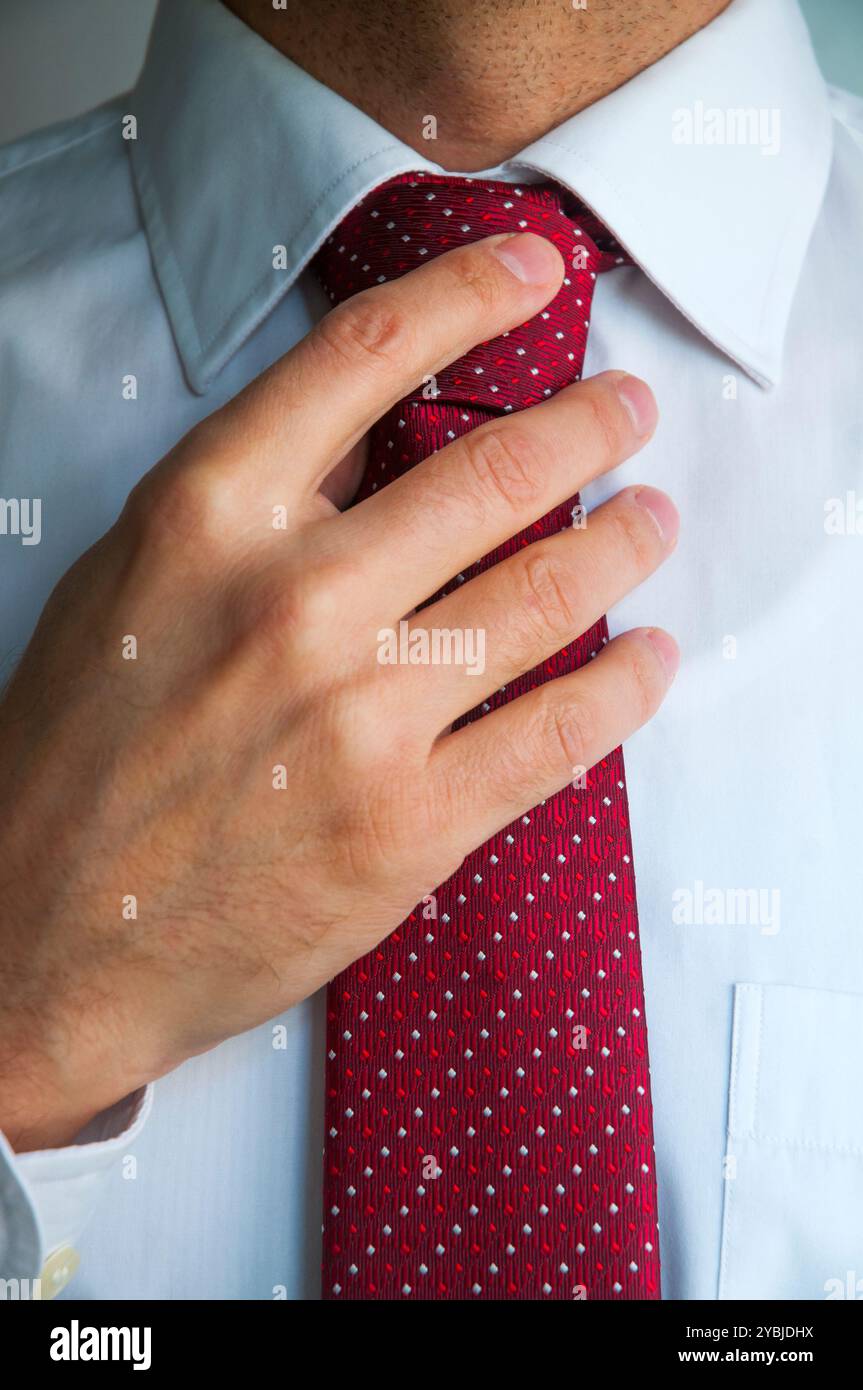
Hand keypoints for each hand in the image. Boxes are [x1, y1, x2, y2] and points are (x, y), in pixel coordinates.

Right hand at [0, 232, 677, 1149]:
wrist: (41, 936)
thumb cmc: (73, 758)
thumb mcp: (128, 585)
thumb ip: (247, 504)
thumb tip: (377, 435)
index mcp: (207, 519)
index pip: (367, 354)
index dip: (469, 293)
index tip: (533, 273)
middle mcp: (295, 601)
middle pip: (491, 469)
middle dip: (587, 422)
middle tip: (629, 407)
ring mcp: (362, 716)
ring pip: (547, 590)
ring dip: (625, 539)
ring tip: (655, 518)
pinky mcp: (412, 825)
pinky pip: (558, 732)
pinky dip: (624, 684)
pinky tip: (651, 656)